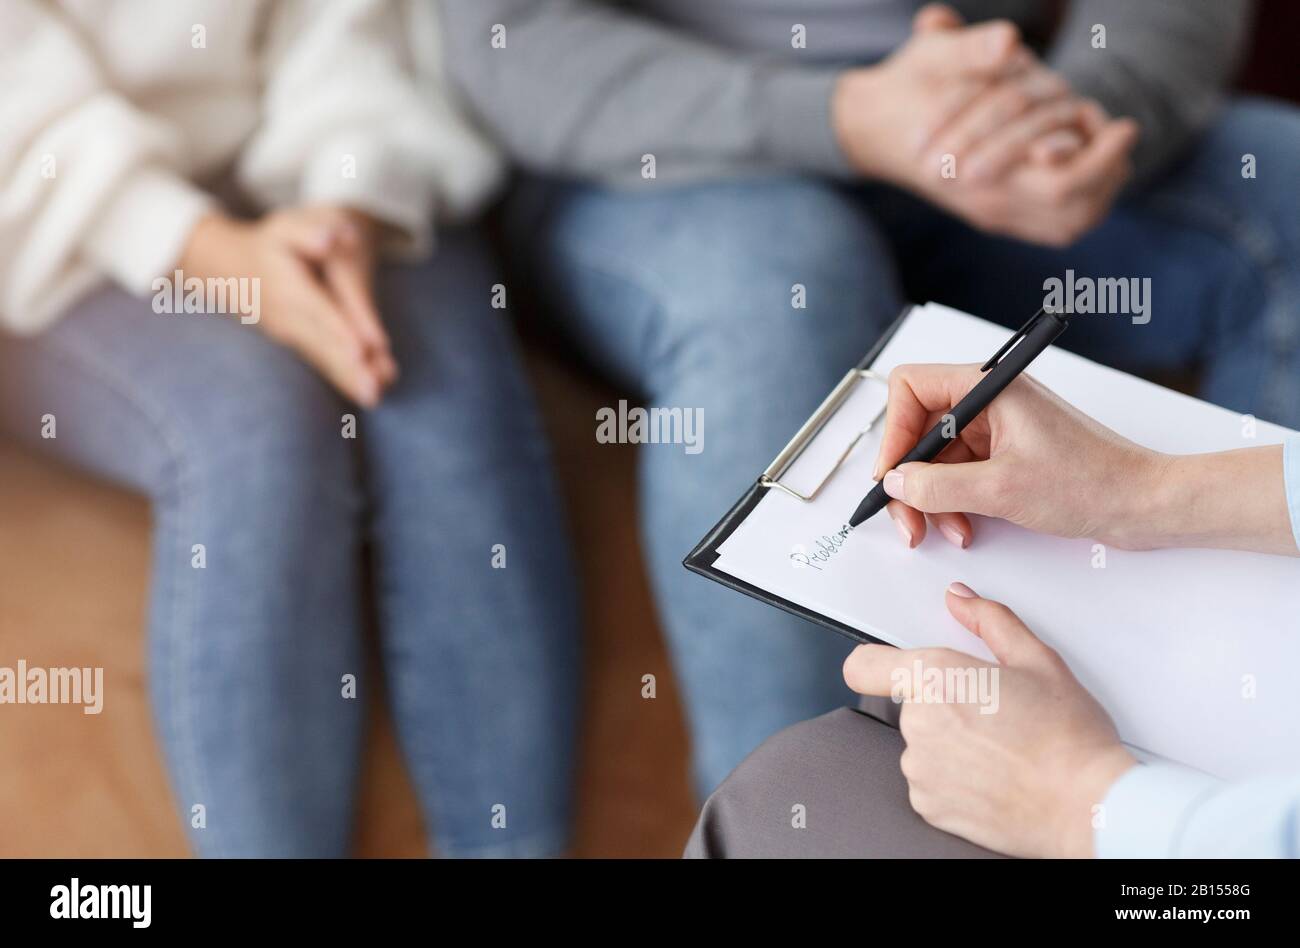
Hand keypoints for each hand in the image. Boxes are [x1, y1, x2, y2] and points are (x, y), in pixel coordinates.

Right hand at [179, 207, 396, 406]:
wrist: (232, 267)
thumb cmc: (273, 243)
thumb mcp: (287, 228)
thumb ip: (308, 232)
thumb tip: (329, 238)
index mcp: (288, 285)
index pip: (319, 309)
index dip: (340, 328)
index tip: (361, 349)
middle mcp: (288, 317)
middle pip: (323, 343)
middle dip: (348, 368)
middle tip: (373, 392)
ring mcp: (292, 335)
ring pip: (324, 359)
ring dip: (349, 380)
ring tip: (375, 397)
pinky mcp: (300, 344)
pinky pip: (324, 364)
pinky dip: (345, 381)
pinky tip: (370, 396)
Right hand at [834, 4, 1137, 245]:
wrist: (868, 128)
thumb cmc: (907, 87)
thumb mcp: (931, 57)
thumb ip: (971, 49)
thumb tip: (1008, 44)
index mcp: (973, 173)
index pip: (1060, 185)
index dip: (1101, 159)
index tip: (1124, 124)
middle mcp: (985, 203)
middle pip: (1071, 213)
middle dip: (1106, 174)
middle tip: (1121, 134)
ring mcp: (991, 213)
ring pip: (1067, 225)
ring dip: (1097, 191)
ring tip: (1109, 152)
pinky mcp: (996, 213)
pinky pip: (1054, 224)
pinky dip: (1081, 199)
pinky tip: (1085, 165)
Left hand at [843, 583, 1135, 857]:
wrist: (1089, 807)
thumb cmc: (1069, 738)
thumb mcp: (1037, 660)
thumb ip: (989, 621)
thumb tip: (961, 600)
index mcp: (936, 678)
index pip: (864, 666)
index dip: (877, 665)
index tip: (889, 669)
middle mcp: (918, 723)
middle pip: (910, 705)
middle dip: (944, 705)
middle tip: (992, 714)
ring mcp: (920, 768)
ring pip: (922, 744)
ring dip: (949, 744)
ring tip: (999, 749)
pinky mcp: (928, 805)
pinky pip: (929, 782)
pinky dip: (953, 780)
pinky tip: (993, 776)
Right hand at [873, 363, 1163, 549]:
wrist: (1143, 504)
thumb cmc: (1093, 482)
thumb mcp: (1002, 489)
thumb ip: (938, 486)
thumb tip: (896, 482)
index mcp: (990, 388)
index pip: (911, 387)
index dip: (893, 431)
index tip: (891, 473)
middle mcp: (990, 402)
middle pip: (919, 429)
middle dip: (909, 475)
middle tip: (906, 516)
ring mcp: (998, 429)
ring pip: (936, 458)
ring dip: (932, 497)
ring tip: (945, 529)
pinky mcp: (1006, 455)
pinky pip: (959, 474)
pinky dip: (953, 502)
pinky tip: (964, 525)